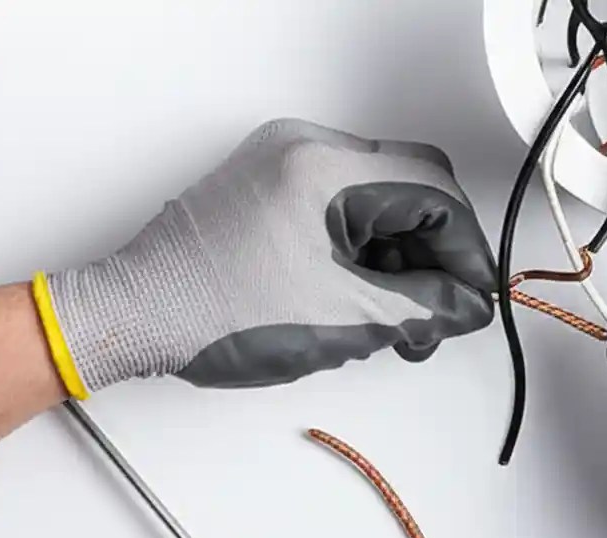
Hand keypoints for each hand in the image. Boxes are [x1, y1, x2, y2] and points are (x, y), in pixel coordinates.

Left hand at [33, 119, 495, 397]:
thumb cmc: (211, 315)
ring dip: (400, 256)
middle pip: (414, 188)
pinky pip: (342, 202)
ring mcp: (283, 161)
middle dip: (436, 254)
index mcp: (325, 170)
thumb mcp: (345, 320)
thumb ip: (427, 309)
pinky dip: (363, 247)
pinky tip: (359, 295)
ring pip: (381, 196)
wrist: (134, 318)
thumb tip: (471, 304)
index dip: (468, 252)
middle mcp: (304, 148)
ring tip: (393, 318)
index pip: (436, 195)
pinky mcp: (269, 183)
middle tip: (439, 310)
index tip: (473, 297)